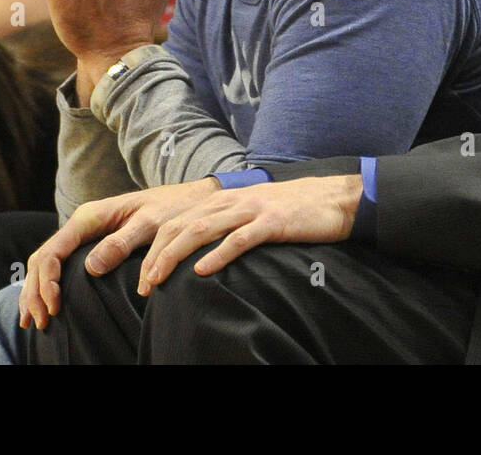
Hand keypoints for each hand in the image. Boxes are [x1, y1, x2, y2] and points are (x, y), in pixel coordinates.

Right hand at [19, 178, 218, 329]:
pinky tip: (47, 305)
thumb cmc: (171, 209)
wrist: (187, 198)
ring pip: (46, 263)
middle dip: (35, 291)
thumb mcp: (150, 223)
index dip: (47, 281)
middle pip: (43, 259)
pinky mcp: (92, 243)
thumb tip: (92, 267)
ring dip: (36, 291)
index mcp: (90, 217)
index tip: (55, 307)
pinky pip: (60, 265)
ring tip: (33, 321)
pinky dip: (47, 286)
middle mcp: (82, 224)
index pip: (54, 251)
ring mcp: (85, 234)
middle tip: (39, 322)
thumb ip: (122, 242)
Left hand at [138, 175, 363, 294]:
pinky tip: (202, 271)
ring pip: (203, 229)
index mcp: (226, 198)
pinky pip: (240, 239)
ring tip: (159, 278)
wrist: (336, 198)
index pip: (179, 219)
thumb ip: (229, 223)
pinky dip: (218, 255)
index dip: (156, 245)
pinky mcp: (273, 221)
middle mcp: (234, 199)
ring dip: (176, 255)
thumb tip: (200, 250)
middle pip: (183, 224)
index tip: (144, 274)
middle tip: (144, 283)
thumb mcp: (255, 211)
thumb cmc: (295, 210)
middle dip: (157, 254)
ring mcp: (253, 209)